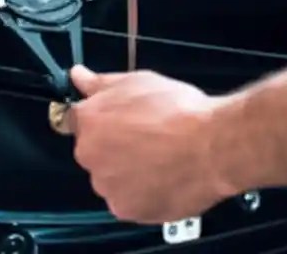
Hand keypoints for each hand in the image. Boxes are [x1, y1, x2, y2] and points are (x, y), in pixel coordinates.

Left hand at [68, 66, 237, 222]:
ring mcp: (108, 187)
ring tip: (160, 159)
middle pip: (95, 152)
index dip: (96, 119)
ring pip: (112, 179)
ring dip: (127, 172)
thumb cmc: (180, 112)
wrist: (213, 146)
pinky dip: (143, 193)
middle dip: (114, 146)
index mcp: (89, 122)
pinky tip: (164, 177)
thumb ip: (100, 82)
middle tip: (147, 137)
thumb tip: (79, 76)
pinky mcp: (128, 210)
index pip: (74, 121)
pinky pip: (130, 201)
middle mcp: (91, 156)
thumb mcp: (138, 81)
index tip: (110, 121)